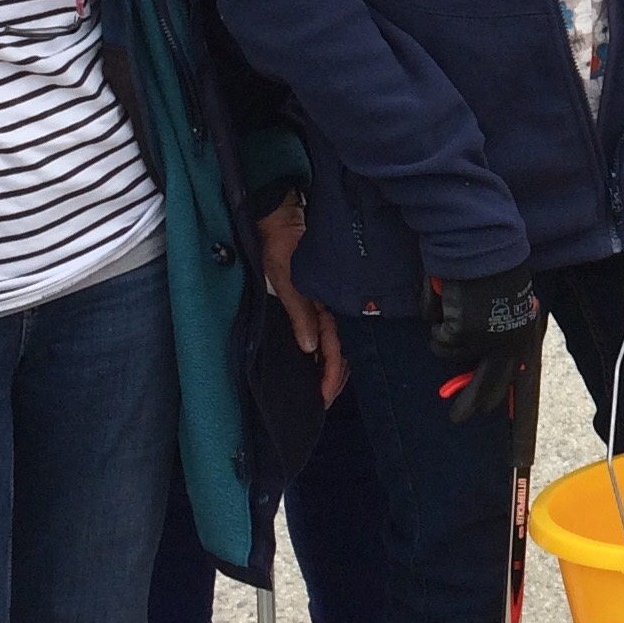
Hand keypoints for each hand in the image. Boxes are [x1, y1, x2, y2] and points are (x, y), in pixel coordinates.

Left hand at [258, 192, 342, 404]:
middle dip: (335, 379)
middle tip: (322, 401)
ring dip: (334, 368)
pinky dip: (330, 353)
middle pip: (342, 352)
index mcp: (326, 304)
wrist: (280, 221)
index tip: (322, 396)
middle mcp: (332, 307)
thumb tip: (310, 348)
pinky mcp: (322, 301)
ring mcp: (329, 305)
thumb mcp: (287, 281)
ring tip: (323, 389)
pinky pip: (332, 334)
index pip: (335, 349)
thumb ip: (301, 314)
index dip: (331, 375)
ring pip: (339, 345)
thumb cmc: (281, 247)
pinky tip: (322, 362)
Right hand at [426, 262, 541, 421]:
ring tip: (454, 303)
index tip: (484, 409)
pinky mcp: (460, 332)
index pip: (507, 373)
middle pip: (485, 384)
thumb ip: (499, 330)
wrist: (484, 247)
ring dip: (444, 333)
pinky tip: (448, 297)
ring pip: (448, 353)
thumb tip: (492, 361)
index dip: (493, 393)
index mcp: (519, 335)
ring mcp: (482, 340)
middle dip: (469, 403)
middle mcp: (504, 343)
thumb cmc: (493, 268)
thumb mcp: (505, 303)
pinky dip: (436, 318)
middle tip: (458, 419)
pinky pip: (437, 336)